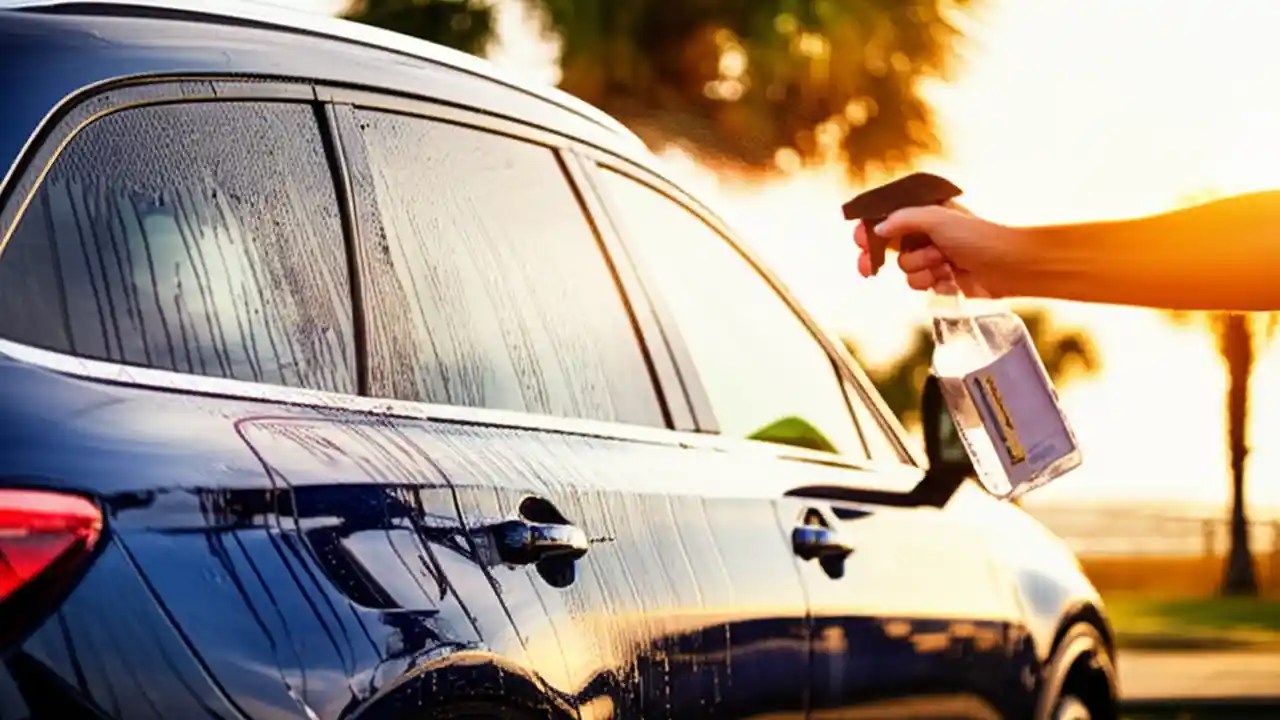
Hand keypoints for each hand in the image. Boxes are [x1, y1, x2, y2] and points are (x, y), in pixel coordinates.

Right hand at [854, 204, 1017, 295]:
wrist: (1008, 266)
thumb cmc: (978, 236)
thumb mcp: (938, 218)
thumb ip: (904, 219)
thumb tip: (878, 230)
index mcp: (926, 211)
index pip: (888, 217)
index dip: (870, 228)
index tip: (859, 239)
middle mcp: (926, 232)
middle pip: (887, 245)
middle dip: (880, 257)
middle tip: (866, 268)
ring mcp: (932, 256)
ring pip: (904, 268)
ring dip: (919, 268)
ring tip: (942, 263)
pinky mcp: (939, 278)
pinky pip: (917, 284)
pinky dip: (930, 282)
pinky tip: (948, 277)